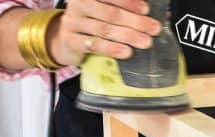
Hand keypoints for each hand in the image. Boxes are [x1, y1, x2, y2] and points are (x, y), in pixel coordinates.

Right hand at [47, 0, 161, 66]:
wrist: (61, 40)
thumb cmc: (88, 23)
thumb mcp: (100, 10)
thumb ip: (118, 8)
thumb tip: (145, 13)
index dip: (129, 3)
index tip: (146, 10)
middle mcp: (79, 5)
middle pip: (111, 13)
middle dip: (135, 22)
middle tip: (153, 29)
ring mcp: (73, 23)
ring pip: (105, 29)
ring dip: (128, 36)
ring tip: (145, 42)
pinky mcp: (71, 41)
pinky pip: (94, 45)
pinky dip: (112, 49)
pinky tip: (126, 52)